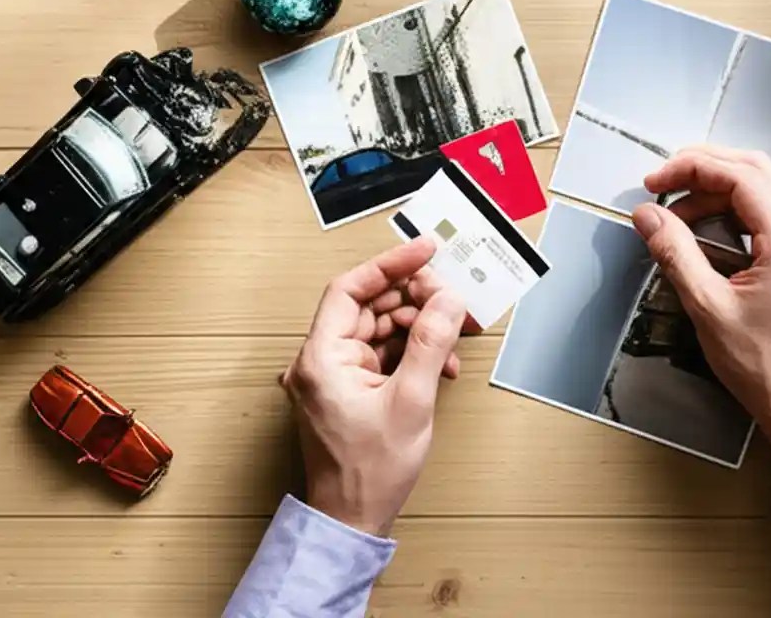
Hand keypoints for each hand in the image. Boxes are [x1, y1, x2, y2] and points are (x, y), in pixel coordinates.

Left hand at [282, 238, 466, 535]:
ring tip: (451, 338)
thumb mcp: (411, 402)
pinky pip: (381, 354)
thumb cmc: (367, 473)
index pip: (351, 289)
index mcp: (321, 358)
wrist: (351, 520)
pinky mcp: (348, 389)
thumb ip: (430, 343)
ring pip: (379, 329)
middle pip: (369, 307)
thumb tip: (446, 301)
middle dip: (414, 300)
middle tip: (449, 300)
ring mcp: (332, 376)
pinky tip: (438, 364)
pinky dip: (410, 353)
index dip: (390, 264)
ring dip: (418, 329)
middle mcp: (319, 361)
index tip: (424, 250)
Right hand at [632, 147, 770, 464]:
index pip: (741, 177)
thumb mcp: (707, 308)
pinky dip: (732, 211)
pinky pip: (767, 213)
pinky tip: (703, 230)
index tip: (656, 183)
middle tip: (663, 184)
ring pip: (762, 188)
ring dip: (716, 191)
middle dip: (703, 169)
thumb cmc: (763, 367)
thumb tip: (648, 215)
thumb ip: (675, 253)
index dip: (692, 169)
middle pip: (754, 171)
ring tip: (677, 215)